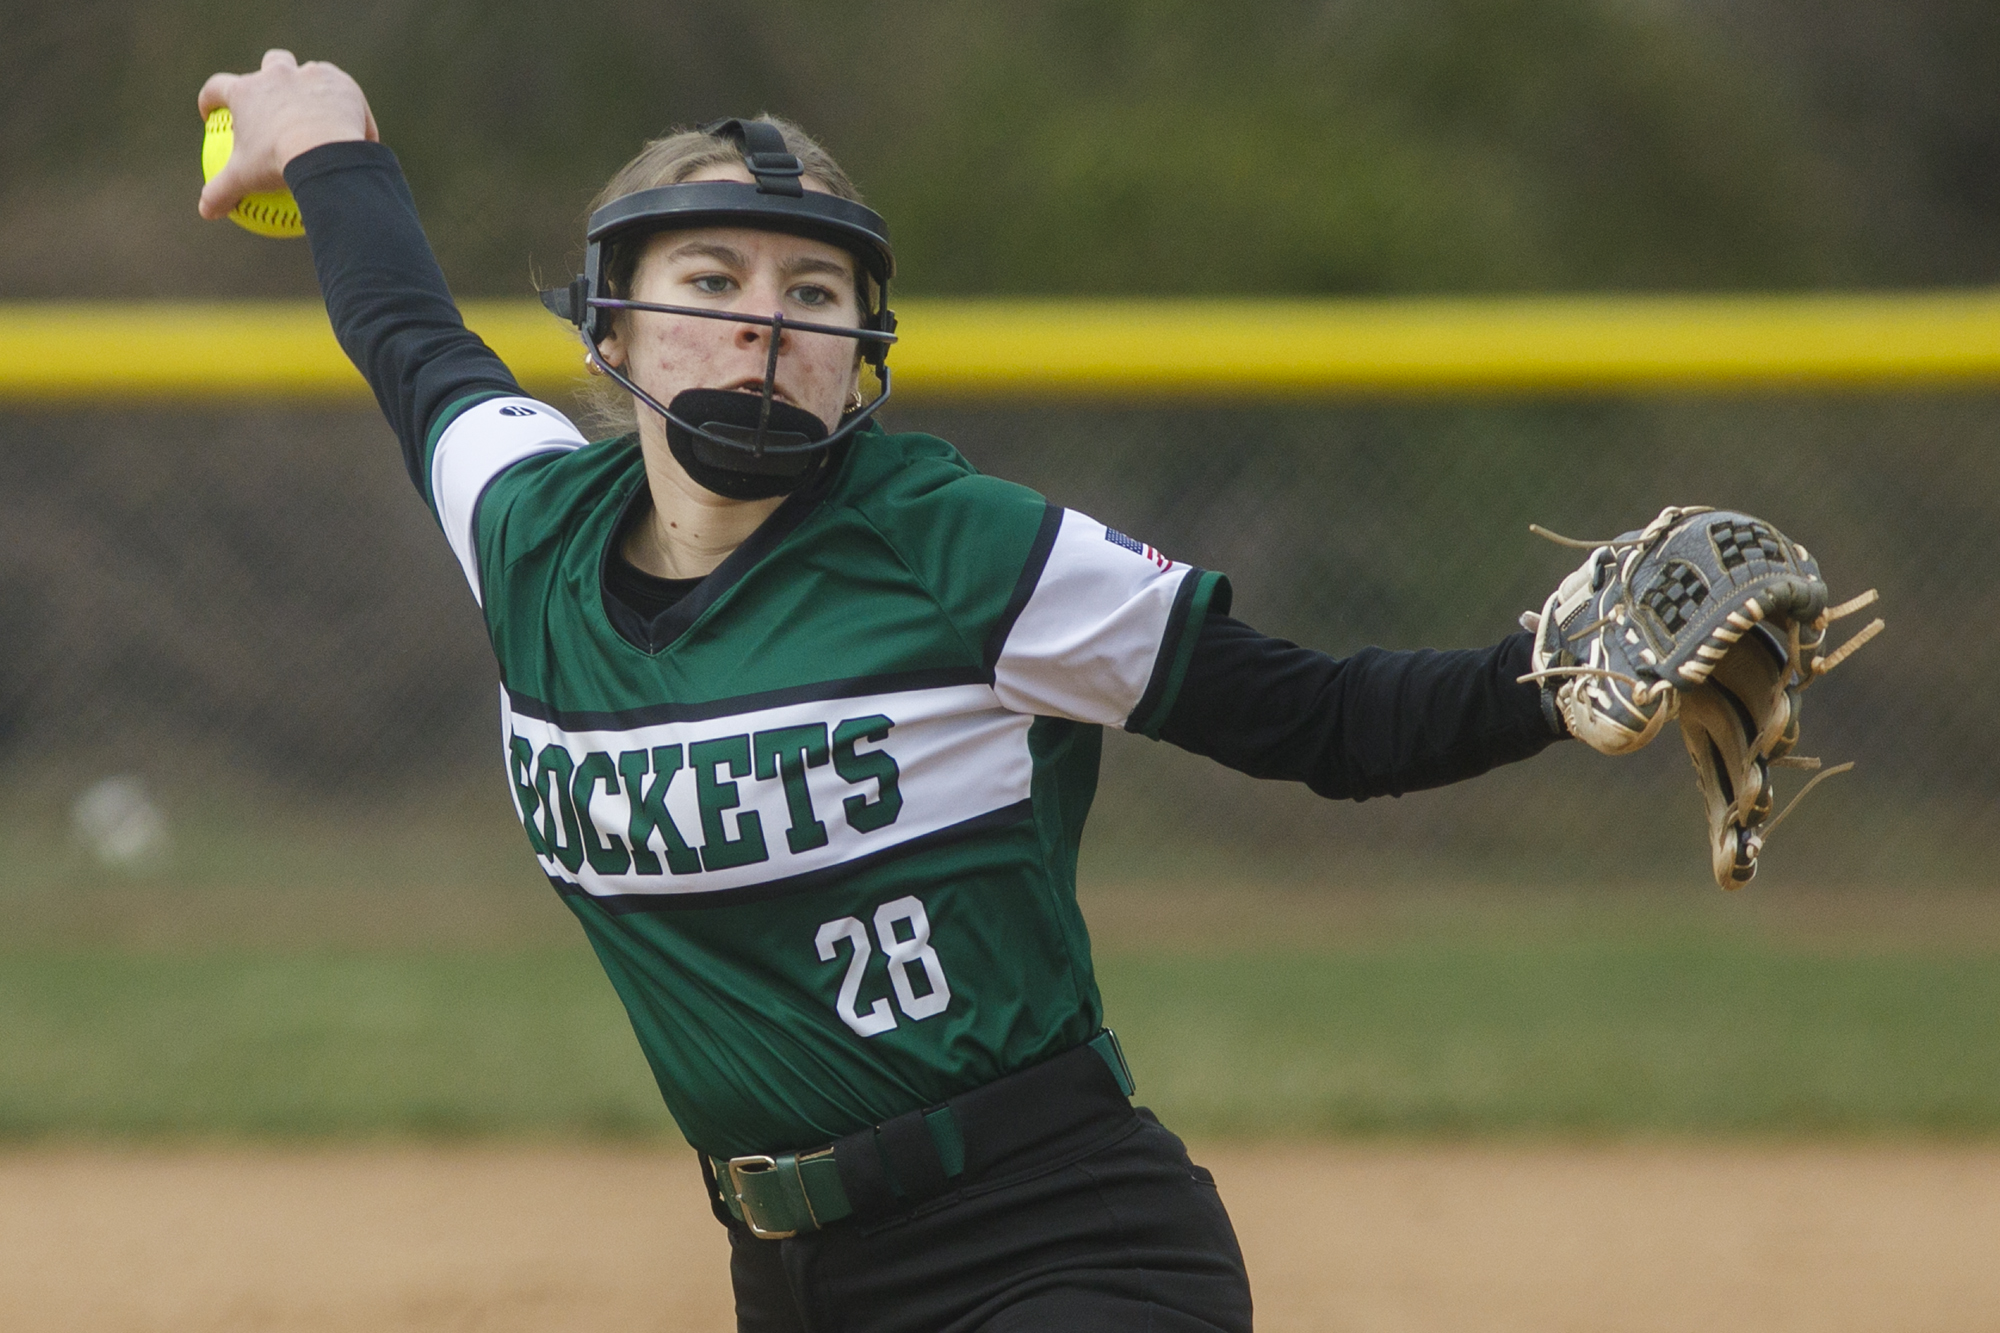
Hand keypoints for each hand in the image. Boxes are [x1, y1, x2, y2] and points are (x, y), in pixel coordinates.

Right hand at [197, 49, 376, 221]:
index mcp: (245, 91)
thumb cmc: (278, 163)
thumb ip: (221, 193)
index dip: (211, 98)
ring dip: (313, 88)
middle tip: (275, 96)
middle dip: (271, 72)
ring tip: (320, 111)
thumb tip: (206, 211)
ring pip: (311, 73)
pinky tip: (353, 129)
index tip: (212, 112)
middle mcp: (277, 75)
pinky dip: (347, 109)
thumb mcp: (244, 180)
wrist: (326, 152)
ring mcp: (310, 75)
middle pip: (271, 63)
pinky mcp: (342, 83)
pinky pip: (345, 95)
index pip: (217, 87)